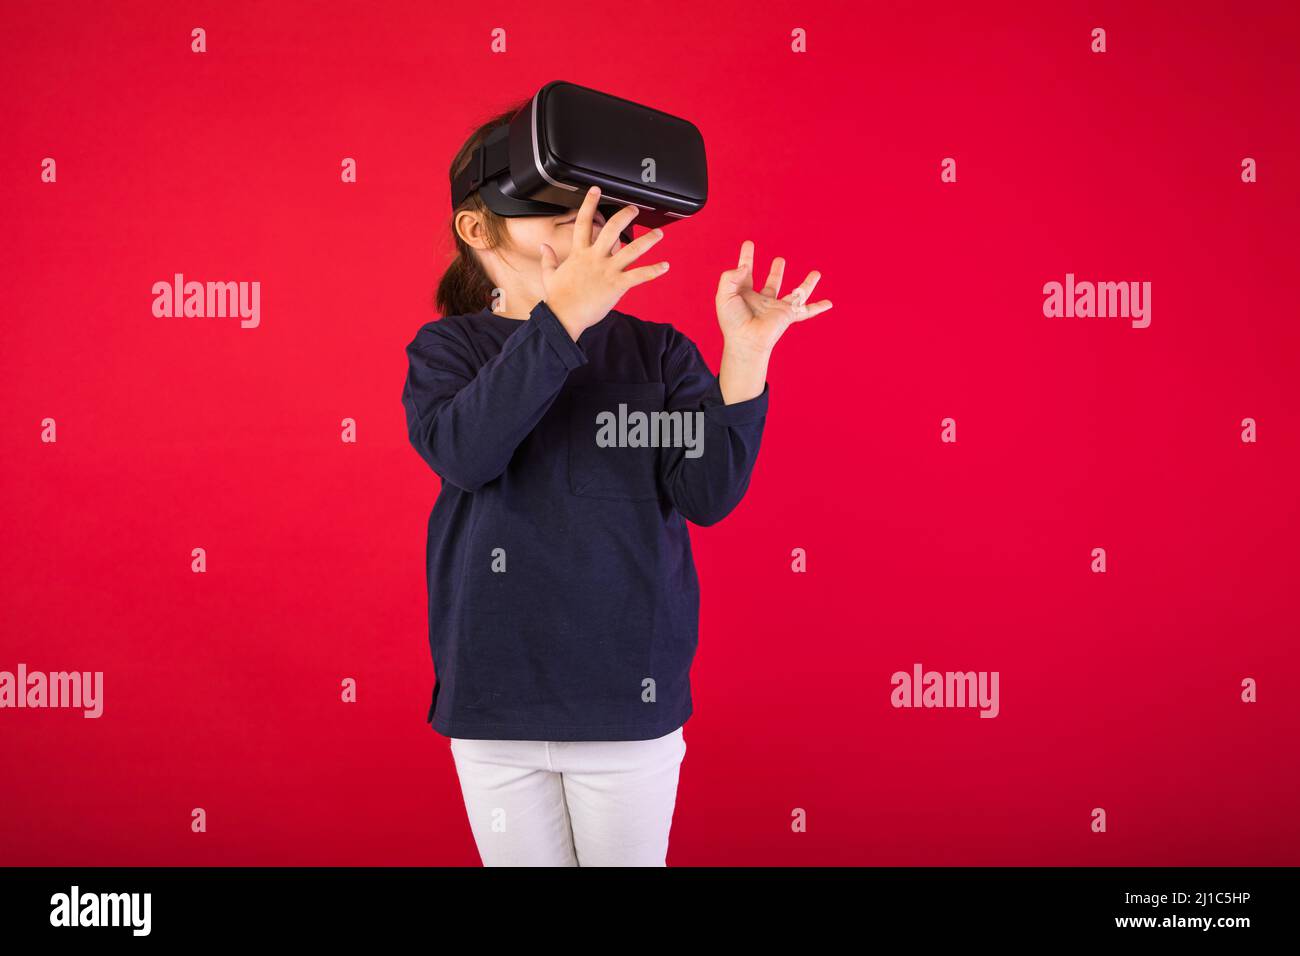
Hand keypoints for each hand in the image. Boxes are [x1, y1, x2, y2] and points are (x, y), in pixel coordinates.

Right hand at [539, 186, 669, 340]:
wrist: (563, 317)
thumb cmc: (557, 298)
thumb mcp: (548, 274)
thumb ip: (548, 258)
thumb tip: (543, 246)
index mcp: (579, 253)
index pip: (584, 222)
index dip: (589, 203)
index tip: (596, 190)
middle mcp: (595, 258)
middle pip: (612, 229)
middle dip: (624, 215)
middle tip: (633, 209)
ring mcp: (607, 271)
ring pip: (632, 250)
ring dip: (648, 240)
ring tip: (658, 234)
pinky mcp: (617, 285)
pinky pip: (639, 276)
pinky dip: (654, 271)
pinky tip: (665, 266)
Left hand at [715, 240, 831, 355]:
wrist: (746, 340)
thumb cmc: (732, 321)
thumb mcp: (724, 295)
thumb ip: (730, 277)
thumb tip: (744, 267)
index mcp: (745, 295)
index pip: (746, 272)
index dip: (746, 257)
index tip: (748, 244)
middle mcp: (762, 300)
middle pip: (772, 283)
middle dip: (776, 272)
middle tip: (780, 259)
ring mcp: (777, 307)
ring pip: (795, 294)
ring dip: (806, 284)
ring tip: (816, 273)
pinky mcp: (788, 314)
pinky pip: (806, 310)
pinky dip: (818, 308)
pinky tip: (828, 304)